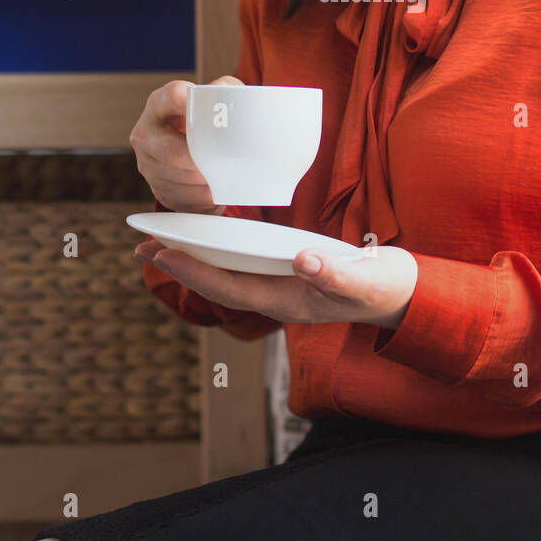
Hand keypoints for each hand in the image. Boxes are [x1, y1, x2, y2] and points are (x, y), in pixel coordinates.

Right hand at [129, 75, 244, 214]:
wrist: (194, 147)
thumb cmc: (207, 117)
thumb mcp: (217, 96)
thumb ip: (224, 88)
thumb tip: (223, 91)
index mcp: (159, 104)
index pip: (169, 99)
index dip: (186, 102)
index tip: (203, 106)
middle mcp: (146, 134)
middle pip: (172, 152)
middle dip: (201, 159)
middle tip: (222, 159)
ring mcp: (148, 165)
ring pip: (179, 179)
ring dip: (206, 180)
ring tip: (224, 173)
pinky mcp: (160, 190)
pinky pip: (184, 200)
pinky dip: (205, 198)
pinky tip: (215, 188)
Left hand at [134, 238, 417, 329]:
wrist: (399, 293)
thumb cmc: (382, 288)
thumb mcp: (364, 281)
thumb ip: (335, 275)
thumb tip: (302, 260)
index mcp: (287, 303)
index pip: (230, 288)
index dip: (195, 272)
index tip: (164, 253)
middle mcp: (276, 297)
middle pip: (218, 283)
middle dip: (182, 266)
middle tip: (141, 245)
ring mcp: (281, 286)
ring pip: (228, 273)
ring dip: (195, 258)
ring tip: (162, 241)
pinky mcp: (287, 272)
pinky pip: (243, 263)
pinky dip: (220, 250)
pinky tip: (207, 237)